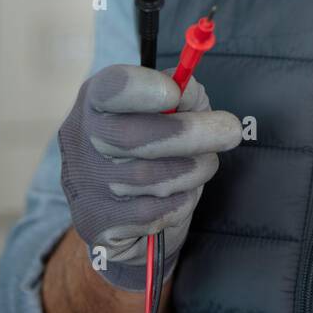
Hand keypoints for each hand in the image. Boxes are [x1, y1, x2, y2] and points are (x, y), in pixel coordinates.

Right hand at [58, 64, 242, 290]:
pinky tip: (180, 193)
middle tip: (231, 130)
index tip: (176, 93)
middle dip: (192, 134)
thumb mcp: (169, 109)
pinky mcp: (97, 224)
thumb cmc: (156, 144)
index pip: (112, 88)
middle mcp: (81, 140)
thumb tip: (188, 92)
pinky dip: (180, 201)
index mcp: (95, 100)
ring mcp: (85, 185)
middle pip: (133, 137)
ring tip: (205, 164)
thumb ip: (184, 94)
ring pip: (150, 178)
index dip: (146, 89)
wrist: (127, 210)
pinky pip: (154, 213)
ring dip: (193, 170)